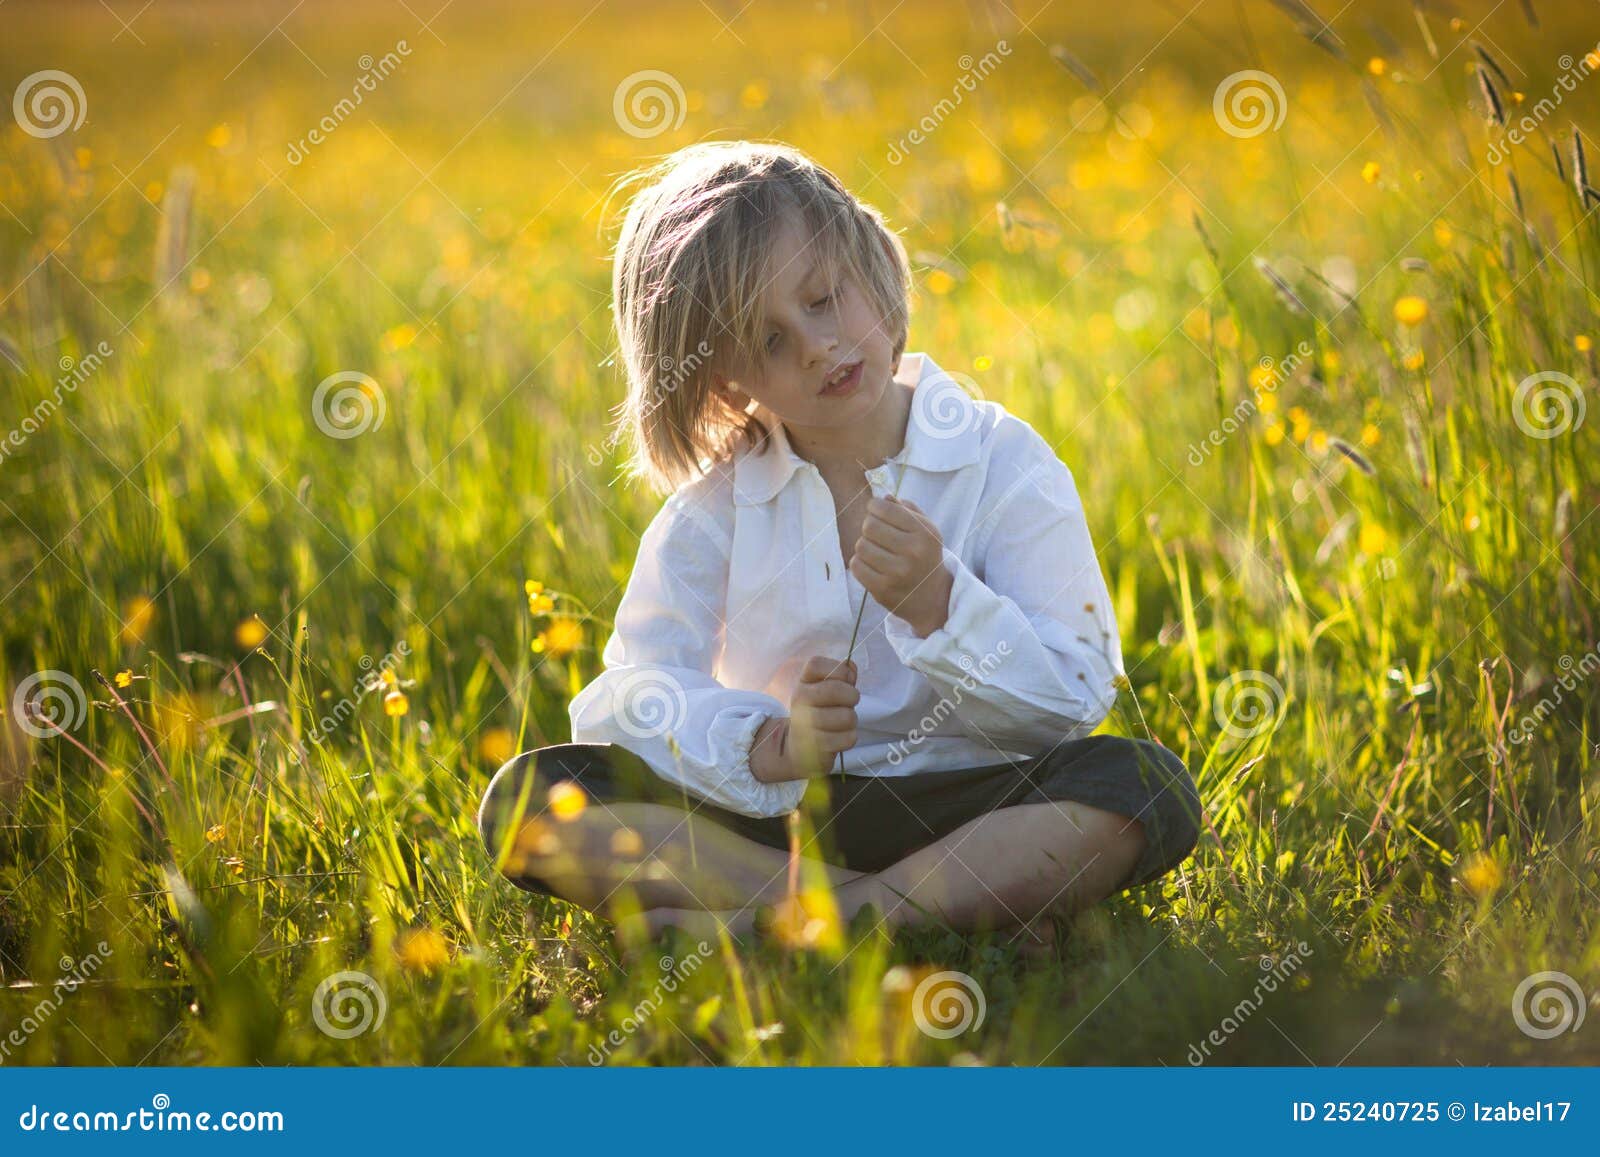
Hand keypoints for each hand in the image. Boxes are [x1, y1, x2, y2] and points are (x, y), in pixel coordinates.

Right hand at [750, 656, 858, 780]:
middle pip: (835, 689)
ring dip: (852, 720)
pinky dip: (850, 737)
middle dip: (852, 696)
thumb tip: (851, 666)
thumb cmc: (819, 711)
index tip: (845, 680)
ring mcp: (805, 724)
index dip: (839, 670)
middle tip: (850, 702)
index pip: (816, 664)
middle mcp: (799, 700)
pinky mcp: (815, 746)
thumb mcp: (827, 689)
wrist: (798, 745)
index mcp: (803, 682)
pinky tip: (840, 736)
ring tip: (843, 721)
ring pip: (846, 716)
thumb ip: (842, 676)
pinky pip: (848, 738)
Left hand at [848, 496, 952, 637]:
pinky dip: (860, 562)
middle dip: (869, 526)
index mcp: (924, 534)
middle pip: (869, 526)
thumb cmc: (925, 556)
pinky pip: (856, 565)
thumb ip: (907, 510)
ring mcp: (897, 573)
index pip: (886, 509)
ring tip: (875, 550)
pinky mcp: (882, 590)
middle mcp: (913, 553)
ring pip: (861, 546)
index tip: (875, 510)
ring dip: (864, 545)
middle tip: (875, 532)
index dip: (874, 506)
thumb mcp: (926, 530)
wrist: (932, 597)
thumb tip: (884, 497)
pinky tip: (871, 564)